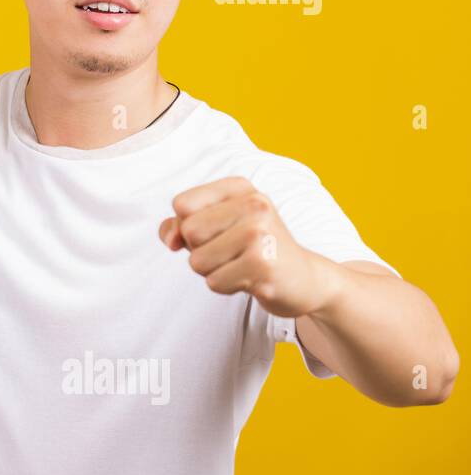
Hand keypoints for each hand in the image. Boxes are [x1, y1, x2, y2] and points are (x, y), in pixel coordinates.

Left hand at [158, 176, 333, 318]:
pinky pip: (214, 282)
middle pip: (189, 231)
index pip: (182, 204)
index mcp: (240, 187)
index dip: (188, 226)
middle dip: (200, 250)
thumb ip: (178, 226)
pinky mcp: (263, 265)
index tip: (216, 232)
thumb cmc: (250, 250)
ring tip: (241, 265)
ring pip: (197, 260)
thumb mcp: (216, 227)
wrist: (305, 279)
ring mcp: (260, 234)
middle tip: (232, 252)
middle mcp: (254, 204)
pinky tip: (250, 279)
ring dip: (213, 271)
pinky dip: (226, 286)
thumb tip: (171, 240)